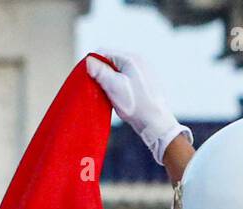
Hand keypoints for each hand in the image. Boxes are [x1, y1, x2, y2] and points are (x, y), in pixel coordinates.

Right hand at [86, 49, 190, 165]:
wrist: (155, 122)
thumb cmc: (135, 105)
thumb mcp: (114, 87)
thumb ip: (100, 71)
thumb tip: (88, 59)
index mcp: (131, 58)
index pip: (103, 52)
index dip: (92, 65)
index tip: (86, 79)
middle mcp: (138, 60)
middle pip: (110, 61)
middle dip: (101, 73)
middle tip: (96, 89)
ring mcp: (142, 70)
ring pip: (117, 70)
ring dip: (108, 80)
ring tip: (108, 94)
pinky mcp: (143, 80)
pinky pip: (125, 77)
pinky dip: (117, 85)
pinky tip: (118, 97)